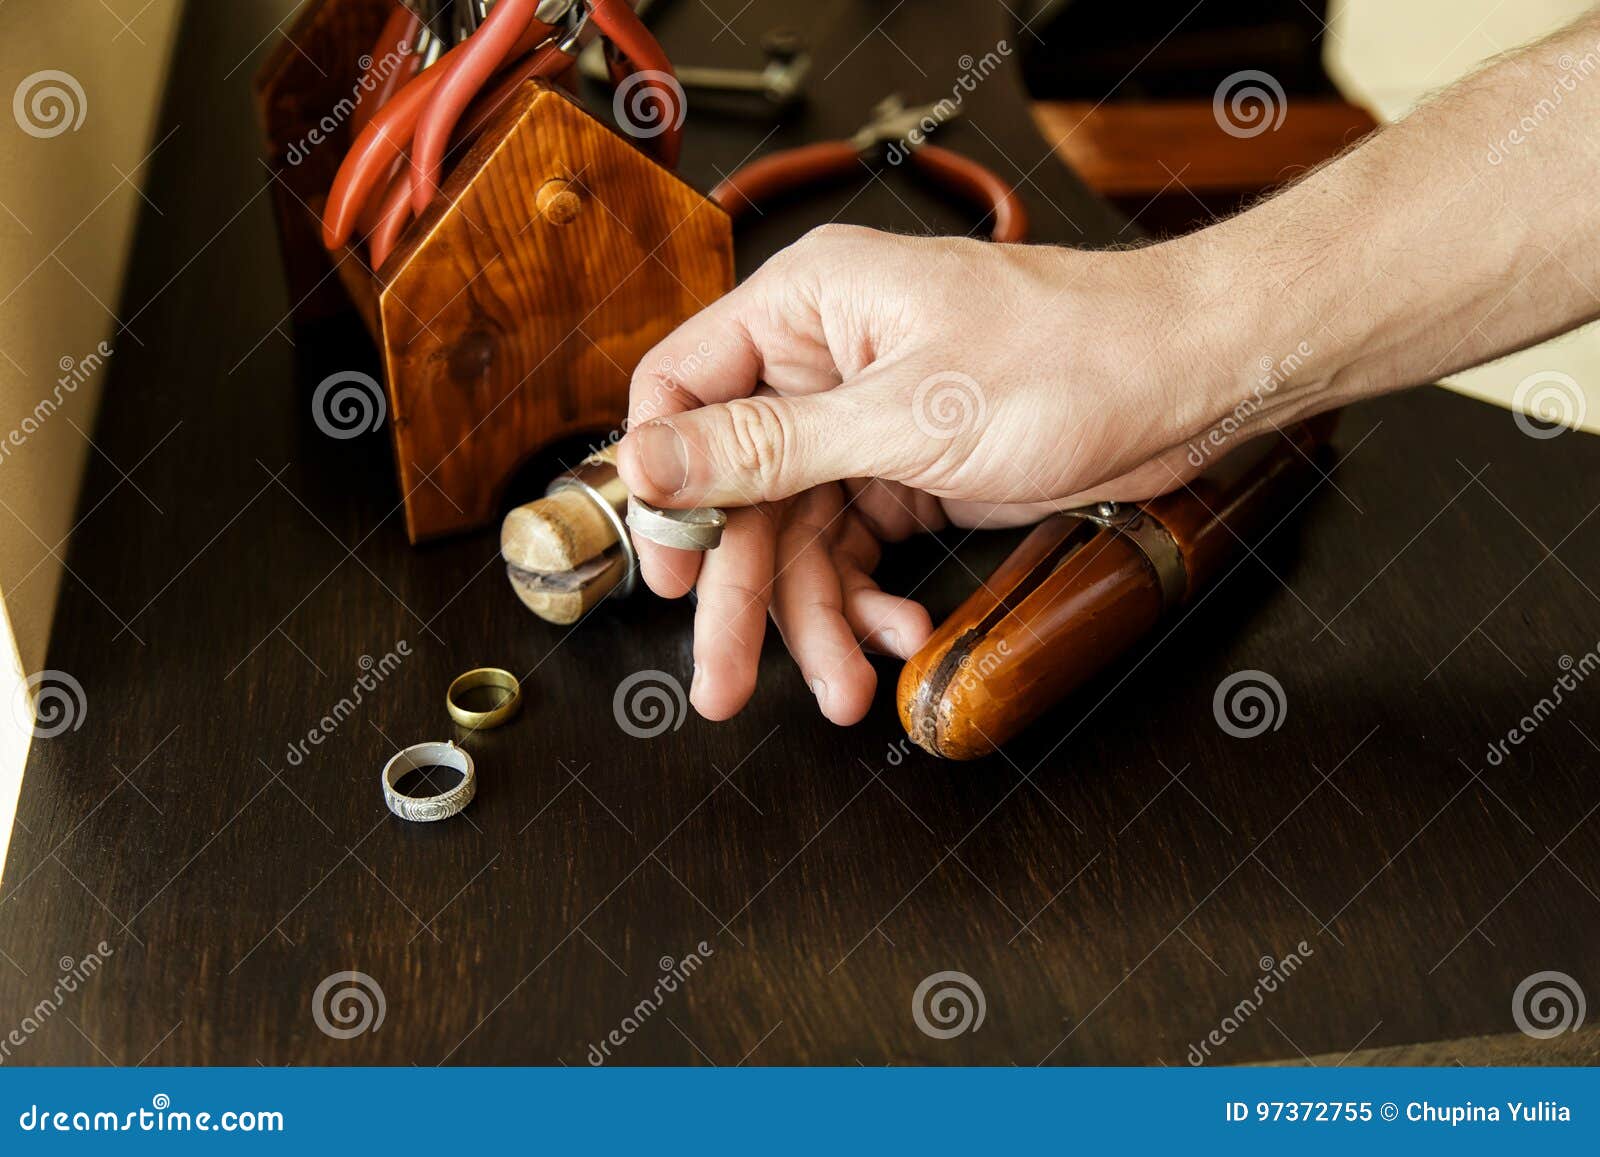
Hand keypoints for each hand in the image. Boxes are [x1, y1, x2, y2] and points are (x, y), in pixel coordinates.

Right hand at [615, 224, 1287, 723]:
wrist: (1191, 380)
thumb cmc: (1071, 358)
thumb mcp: (904, 415)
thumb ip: (767, 447)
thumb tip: (648, 460)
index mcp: (807, 308)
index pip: (680, 390)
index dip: (662, 485)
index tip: (669, 570)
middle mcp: (824, 361)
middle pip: (742, 490)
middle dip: (742, 593)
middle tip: (722, 681)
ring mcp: (867, 420)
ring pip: (802, 535)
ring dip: (818, 619)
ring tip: (842, 689)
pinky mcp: (909, 469)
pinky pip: (858, 548)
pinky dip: (872, 601)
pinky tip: (899, 634)